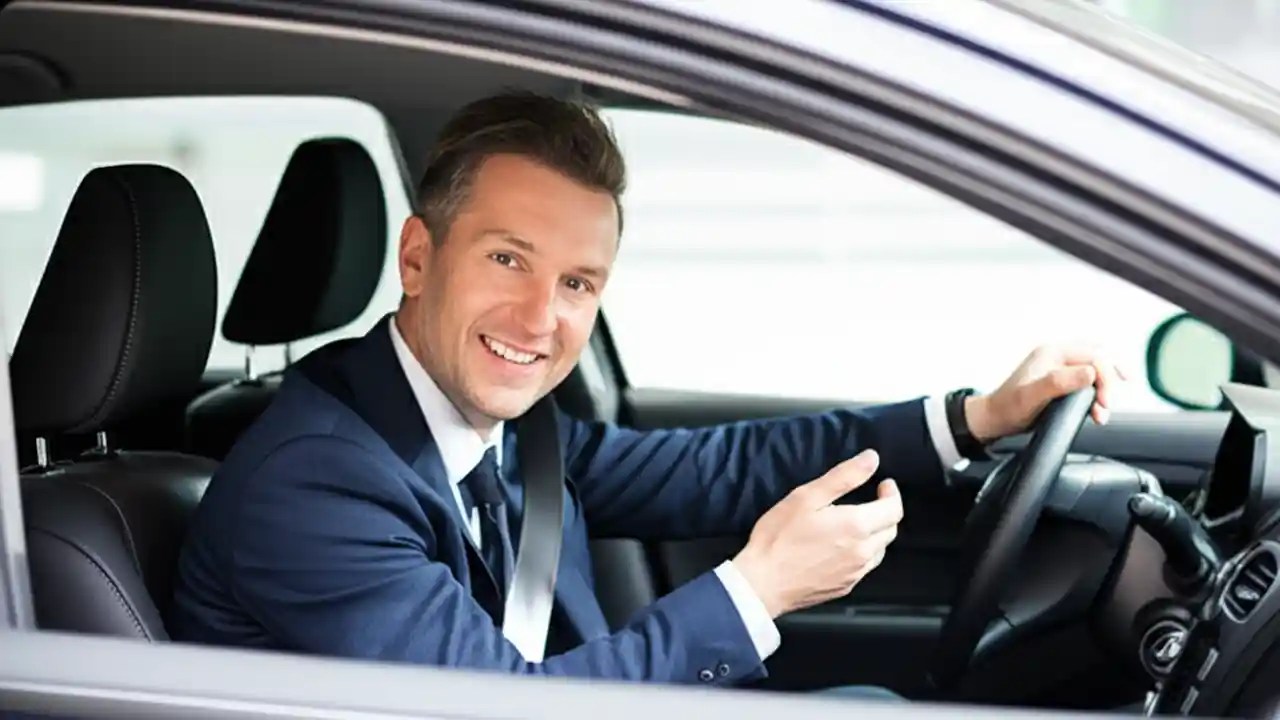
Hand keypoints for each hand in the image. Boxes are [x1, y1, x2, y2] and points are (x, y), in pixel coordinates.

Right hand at [733, 450, 901, 617]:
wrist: (762, 583)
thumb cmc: (779, 538)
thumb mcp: (808, 496)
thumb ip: (844, 476)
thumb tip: (872, 459)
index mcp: (856, 526)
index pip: (894, 509)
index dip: (893, 493)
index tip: (885, 485)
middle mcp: (862, 552)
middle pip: (890, 530)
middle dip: (887, 512)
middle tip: (874, 501)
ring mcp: (855, 573)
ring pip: (879, 550)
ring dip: (877, 533)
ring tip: (859, 523)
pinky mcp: (845, 587)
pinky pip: (864, 567)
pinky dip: (863, 552)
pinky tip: (844, 547)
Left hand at [965, 344, 1127, 442]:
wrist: (994, 419)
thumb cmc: (1008, 408)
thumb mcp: (1032, 396)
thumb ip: (1059, 382)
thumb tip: (1090, 372)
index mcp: (1052, 353)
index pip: (1094, 355)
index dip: (1106, 378)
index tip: (1104, 402)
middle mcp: (1057, 356)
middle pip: (1100, 358)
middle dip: (1111, 381)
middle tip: (1107, 405)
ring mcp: (1060, 367)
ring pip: (1097, 368)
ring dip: (1106, 387)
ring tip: (1101, 411)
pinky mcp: (1062, 380)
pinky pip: (1089, 379)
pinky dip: (1098, 392)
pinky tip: (1097, 408)